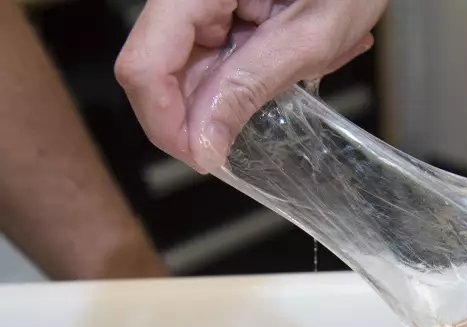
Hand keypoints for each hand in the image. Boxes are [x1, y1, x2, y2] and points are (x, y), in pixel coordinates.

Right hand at [114, 0, 385, 172]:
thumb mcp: (310, 37)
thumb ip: (249, 88)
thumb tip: (204, 145)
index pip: (145, 64)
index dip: (166, 123)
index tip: (203, 159)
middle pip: (159, 71)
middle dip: (203, 114)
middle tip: (254, 136)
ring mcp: (202, 3)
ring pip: (189, 71)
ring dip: (237, 95)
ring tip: (298, 77)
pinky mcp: (221, 11)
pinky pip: (217, 59)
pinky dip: (254, 77)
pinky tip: (298, 65)